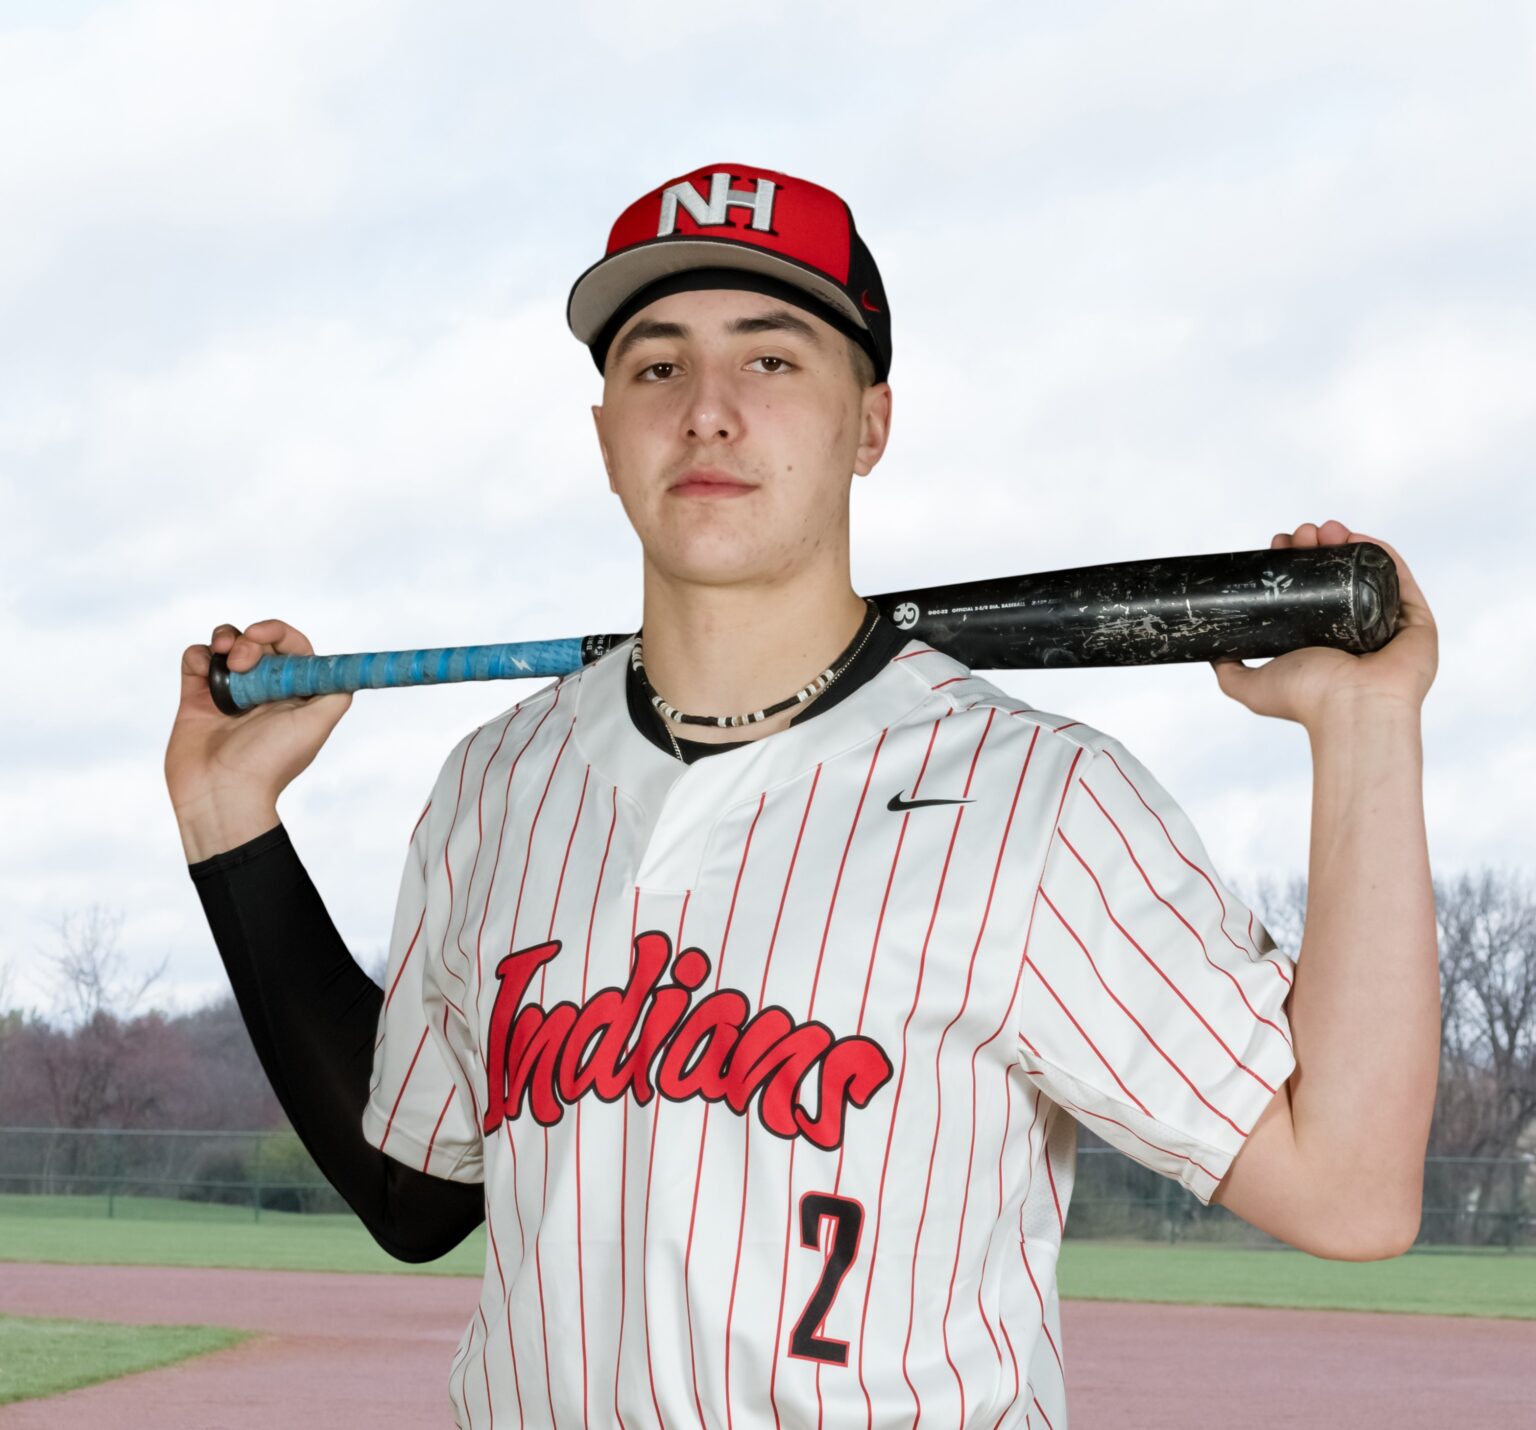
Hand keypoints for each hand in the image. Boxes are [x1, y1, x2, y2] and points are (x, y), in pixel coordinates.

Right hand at [165, 618, 351, 859]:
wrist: (220, 793)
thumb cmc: (270, 763)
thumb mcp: (316, 725)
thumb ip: (335, 692)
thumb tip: (345, 670)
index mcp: (295, 696)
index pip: (294, 649)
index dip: (280, 634)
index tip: (263, 635)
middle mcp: (264, 692)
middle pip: (261, 643)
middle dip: (252, 639)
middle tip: (243, 660)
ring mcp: (230, 693)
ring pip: (229, 644)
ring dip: (226, 639)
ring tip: (225, 658)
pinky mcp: (197, 698)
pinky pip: (197, 659)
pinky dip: (199, 655)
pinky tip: (204, 671)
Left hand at [1210, 521, 1436, 728]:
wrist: (1350, 711)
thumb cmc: (1305, 700)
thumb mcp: (1250, 684)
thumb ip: (1229, 669)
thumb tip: (1212, 653)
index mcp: (1324, 643)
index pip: (1310, 591)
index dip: (1294, 563)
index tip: (1277, 545)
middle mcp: (1356, 633)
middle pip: (1338, 577)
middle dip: (1317, 548)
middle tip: (1301, 534)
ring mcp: (1388, 625)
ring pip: (1368, 574)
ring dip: (1347, 543)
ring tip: (1324, 529)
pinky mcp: (1417, 623)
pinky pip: (1401, 579)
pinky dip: (1382, 552)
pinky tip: (1357, 536)